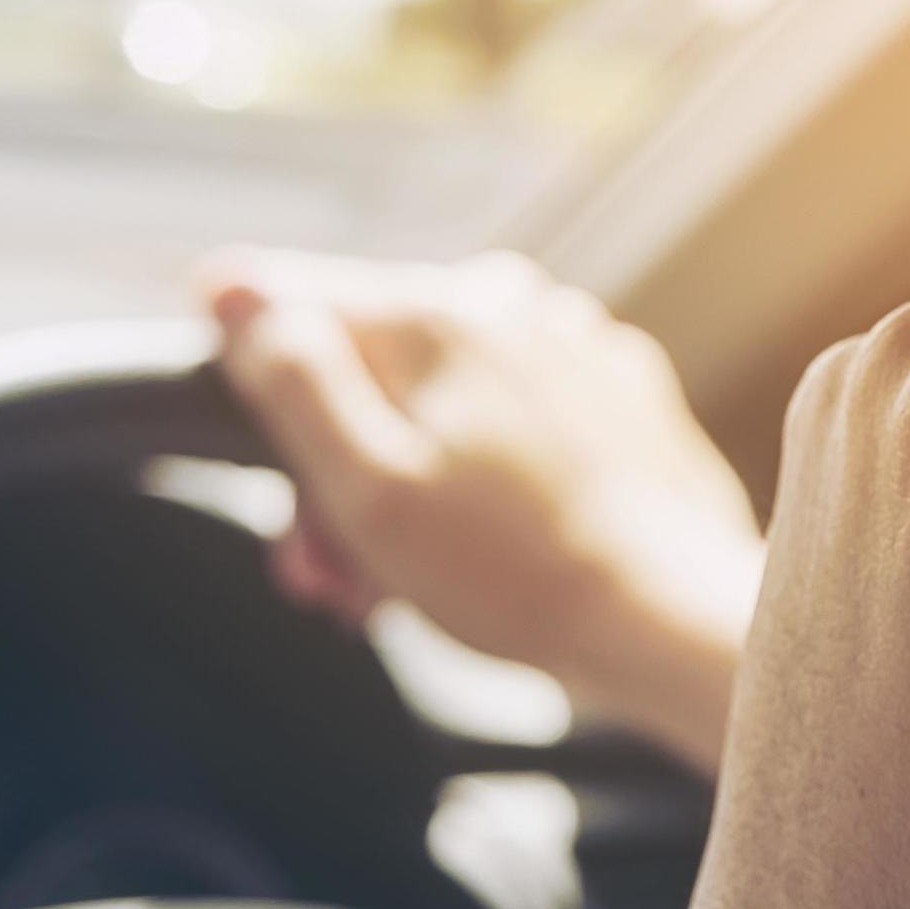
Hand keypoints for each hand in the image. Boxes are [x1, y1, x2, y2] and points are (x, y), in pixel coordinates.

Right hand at [201, 248, 760, 766]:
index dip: (246, 371)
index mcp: (431, 316)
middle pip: (367, 364)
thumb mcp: (369, 490)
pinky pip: (514, 414)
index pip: (288, 299)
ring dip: (402, 478)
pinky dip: (481, 471)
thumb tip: (235, 291)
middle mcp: (504, 303)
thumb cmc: (516, 572)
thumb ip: (294, 381)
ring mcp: (571, 343)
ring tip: (402, 583)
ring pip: (440, 395)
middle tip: (325, 573)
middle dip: (330, 465)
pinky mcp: (618, 394)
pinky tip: (485, 550)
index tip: (250, 444)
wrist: (674, 617)